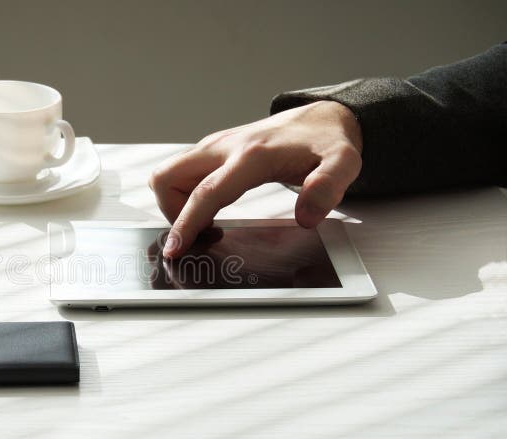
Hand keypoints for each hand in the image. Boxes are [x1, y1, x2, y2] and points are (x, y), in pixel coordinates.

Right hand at [148, 100, 362, 257]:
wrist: (321, 117)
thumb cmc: (327, 142)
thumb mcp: (343, 163)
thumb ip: (328, 188)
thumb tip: (306, 217)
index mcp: (251, 155)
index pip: (206, 192)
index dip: (186, 223)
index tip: (175, 249)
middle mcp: (225, 147)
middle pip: (167, 178)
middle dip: (172, 212)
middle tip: (199, 233)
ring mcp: (215, 147)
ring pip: (169, 175)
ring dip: (177, 204)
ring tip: (210, 223)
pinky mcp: (214, 151)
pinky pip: (182, 175)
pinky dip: (186, 196)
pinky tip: (213, 209)